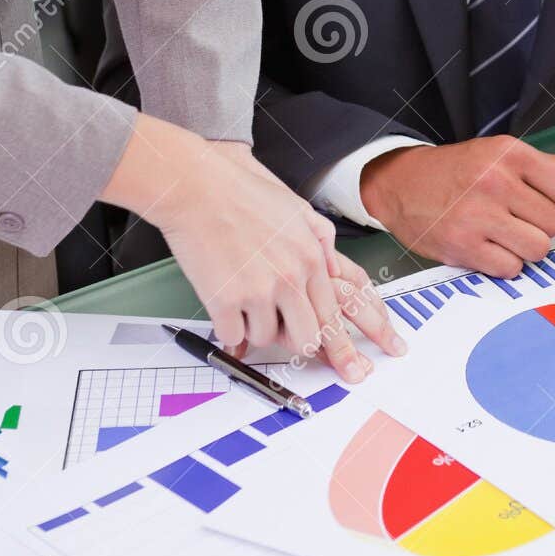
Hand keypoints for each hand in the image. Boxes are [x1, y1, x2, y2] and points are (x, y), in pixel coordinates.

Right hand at [102, 114, 406, 375]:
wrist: (198, 186)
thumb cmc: (242, 191)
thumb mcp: (298, 209)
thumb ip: (321, 241)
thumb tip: (333, 268)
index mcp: (312, 256)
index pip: (337, 313)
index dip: (345, 347)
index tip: (357, 369)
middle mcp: (292, 276)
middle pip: (308, 337)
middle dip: (298, 343)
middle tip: (284, 339)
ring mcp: (259, 290)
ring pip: (268, 339)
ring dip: (257, 328)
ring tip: (242, 297)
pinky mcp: (226, 300)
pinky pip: (235, 337)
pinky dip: (230, 329)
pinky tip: (225, 310)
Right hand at [360, 136, 554, 274]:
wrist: (403, 184)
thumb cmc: (462, 171)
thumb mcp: (506, 156)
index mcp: (510, 153)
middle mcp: (495, 181)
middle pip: (554, 223)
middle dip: (543, 226)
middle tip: (519, 218)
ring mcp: (477, 215)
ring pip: (537, 248)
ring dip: (527, 248)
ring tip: (507, 234)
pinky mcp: (462, 245)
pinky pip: (510, 268)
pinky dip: (505, 263)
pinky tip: (489, 247)